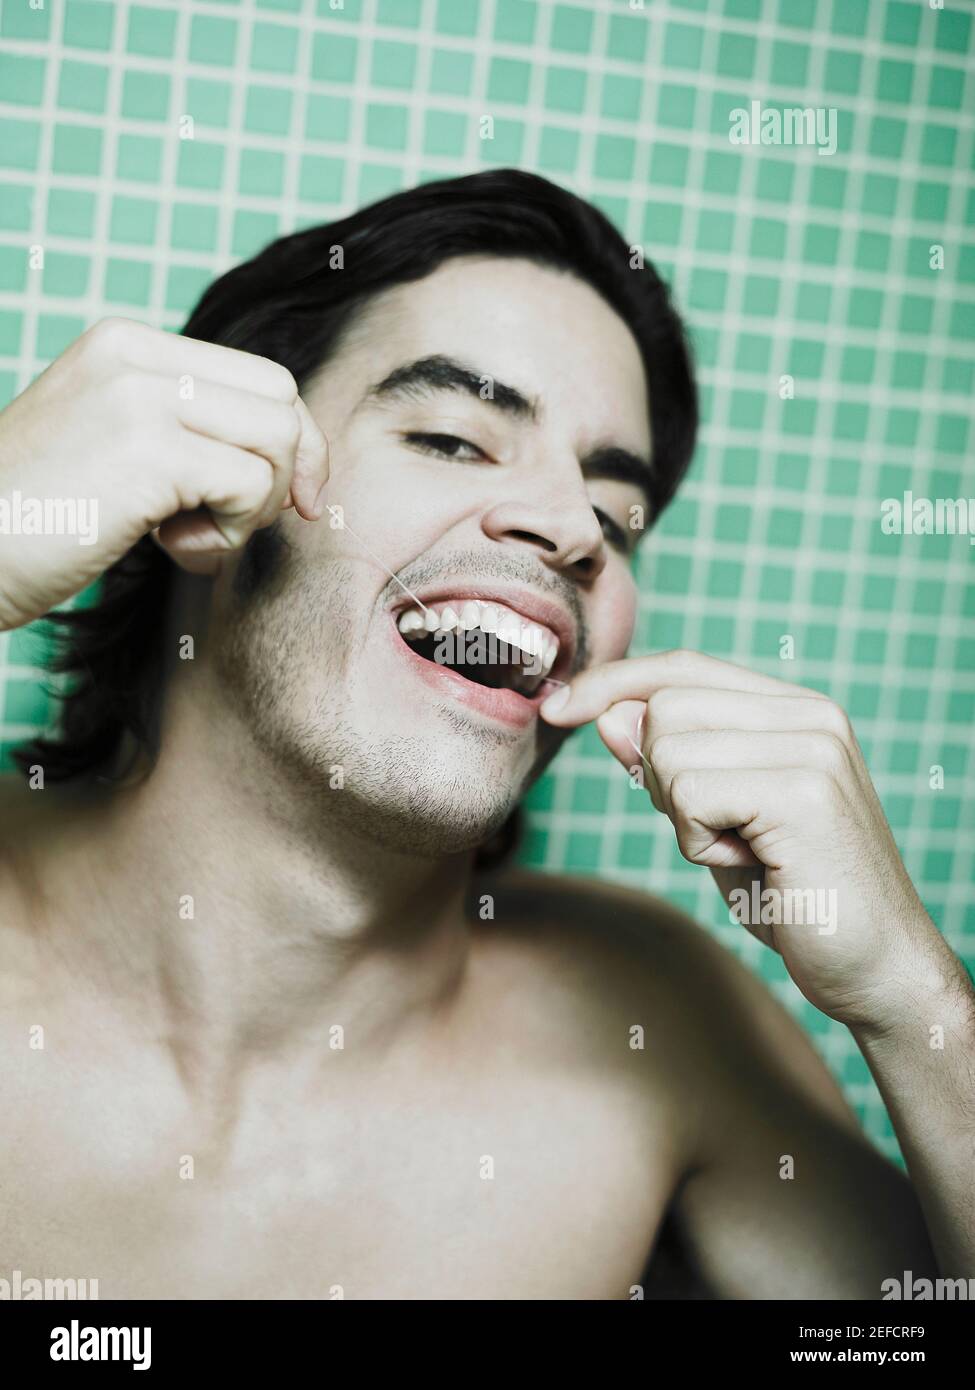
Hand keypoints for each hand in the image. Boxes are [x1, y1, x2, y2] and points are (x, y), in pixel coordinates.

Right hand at [0, 316, 329, 630]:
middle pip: (281, 400)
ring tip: (188, 536)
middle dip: (283, 472)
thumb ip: (187, 430)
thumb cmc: (40, 521)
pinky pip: (249, 485)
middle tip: (229, 522)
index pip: (260, 377)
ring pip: (277, 440)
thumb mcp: (115, 445)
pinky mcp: (147, 452)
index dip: (291, 443)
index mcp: (127, 345)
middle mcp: (134, 356)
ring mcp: (138, 397)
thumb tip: (299, 456)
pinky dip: (227, 533)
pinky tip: (171, 547)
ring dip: (251, 508)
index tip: (284, 499)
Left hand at [540, 649, 959, 1030]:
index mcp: (794, 708)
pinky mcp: (804, 791)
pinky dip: (700, 843)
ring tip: (745, 852)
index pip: (681, 667)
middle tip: (718, 833)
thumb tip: (606, 711)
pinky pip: (690, 795)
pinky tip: (753, 868)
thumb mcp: (713, 818)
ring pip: (669, 748)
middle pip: (663, 706)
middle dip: (659, 779)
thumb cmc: (792, 894)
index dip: (612, 682)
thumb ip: (666, 762)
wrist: (875, 968)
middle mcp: (810, 713)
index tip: (556, 708)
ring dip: (684, 818)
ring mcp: (813, 747)